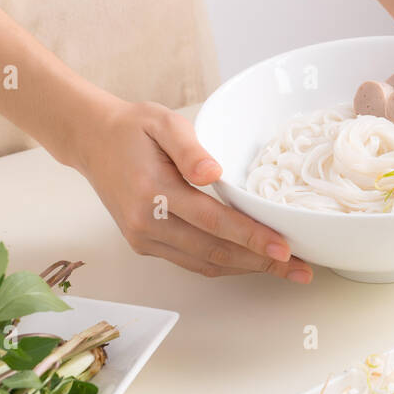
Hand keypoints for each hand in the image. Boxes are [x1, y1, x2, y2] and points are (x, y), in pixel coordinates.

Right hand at [72, 95, 311, 281]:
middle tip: (301, 269)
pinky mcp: (144, 244)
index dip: (251, 237)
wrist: (92, 140)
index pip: (213, 221)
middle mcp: (146, 223)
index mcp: (153, 191)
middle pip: (213, 251)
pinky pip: (191, 261)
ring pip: (204, 263)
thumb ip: (190, 148)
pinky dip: (224, 264)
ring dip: (247, 269)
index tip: (284, 248)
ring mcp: (143, 238)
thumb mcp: (163, 122)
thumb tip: (214, 173)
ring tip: (286, 271)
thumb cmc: (133, 128)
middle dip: (261, 263)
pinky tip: (251, 260)